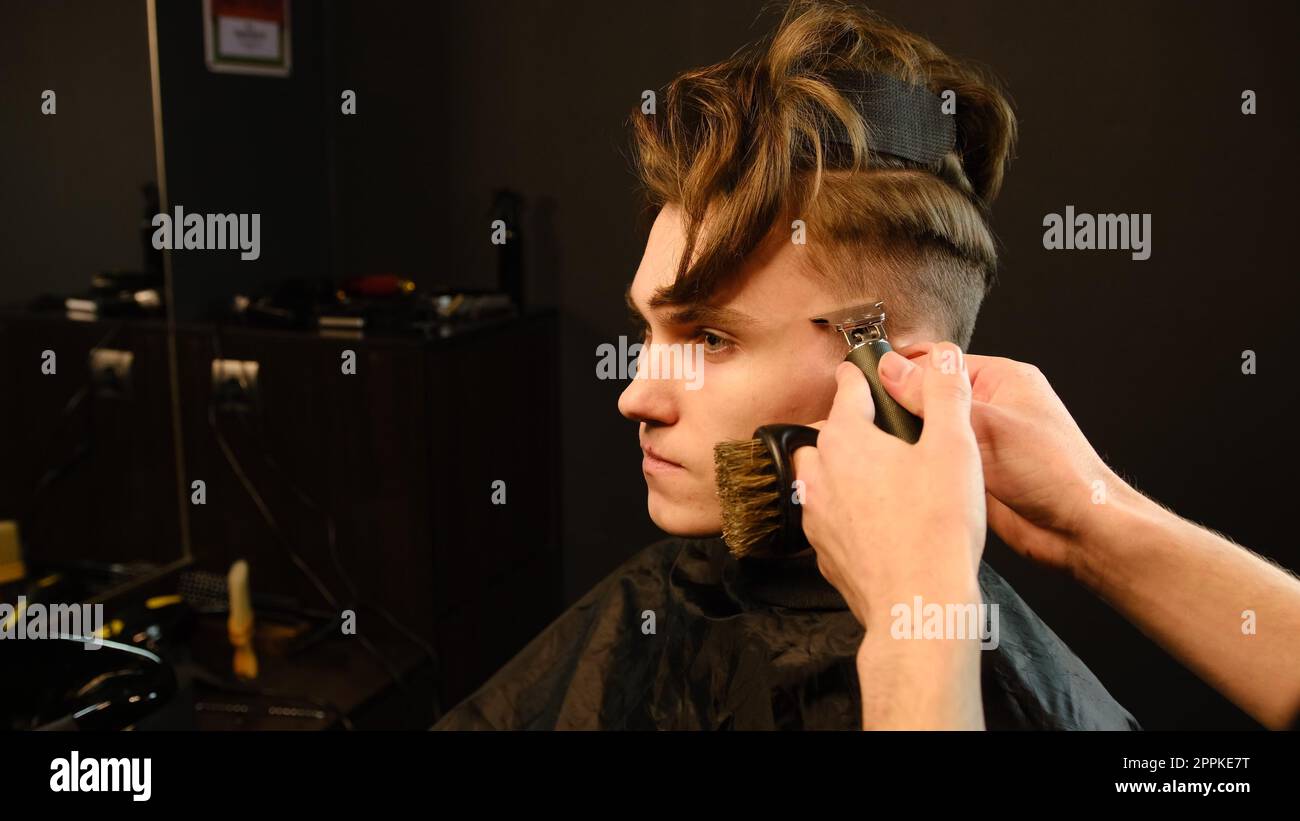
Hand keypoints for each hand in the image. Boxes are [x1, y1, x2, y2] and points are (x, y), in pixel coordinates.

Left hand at [792, 342, 985, 631]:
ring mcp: (816, 515)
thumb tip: (942, 359)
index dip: (863, 375)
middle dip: (852, 427)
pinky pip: (828, 518)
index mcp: (846, 439)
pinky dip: (845, 512)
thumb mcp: (955, 446)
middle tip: (887, 435)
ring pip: (820, 477)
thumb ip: (946, 394)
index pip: (846, 387)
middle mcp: (819, 474)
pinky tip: (878, 522)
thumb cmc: (937, 528)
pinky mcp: (823, 551)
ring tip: (881, 479)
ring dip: (842, 471)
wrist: (919, 606)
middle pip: (828, 433)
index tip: (867, 372)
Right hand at [880, 345, 1120, 575]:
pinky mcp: (972, 475)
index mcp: (1001, 379)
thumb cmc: (1055, 472)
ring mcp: (980, 443)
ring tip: (877, 445)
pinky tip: (895, 470)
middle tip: (868, 416)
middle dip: (902, 406)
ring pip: (930, 432)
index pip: (940, 362)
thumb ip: (936, 397)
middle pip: (931, 396)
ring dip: (909, 439)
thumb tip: (891, 370)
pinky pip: (935, 462)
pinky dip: (918, 465)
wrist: (1078, 531)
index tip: (869, 379)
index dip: (905, 369)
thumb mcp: (988, 424)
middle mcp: (989, 407)